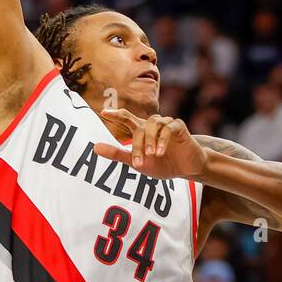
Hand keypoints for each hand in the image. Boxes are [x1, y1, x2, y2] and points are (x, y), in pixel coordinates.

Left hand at [94, 108, 208, 180]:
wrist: (187, 168)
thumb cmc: (163, 164)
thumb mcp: (138, 162)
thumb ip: (117, 154)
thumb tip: (94, 147)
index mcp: (141, 131)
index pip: (126, 119)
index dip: (115, 115)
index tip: (103, 113)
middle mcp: (152, 125)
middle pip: (138, 126)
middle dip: (137, 145)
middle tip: (138, 162)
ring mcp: (165, 124)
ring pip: (152, 125)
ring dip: (150, 141)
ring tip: (152, 156)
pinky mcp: (178, 126)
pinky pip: (168, 128)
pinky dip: (163, 140)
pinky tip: (161, 152)